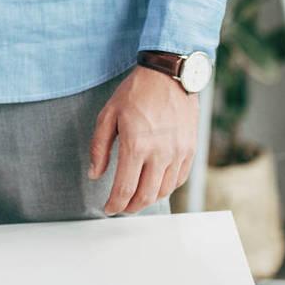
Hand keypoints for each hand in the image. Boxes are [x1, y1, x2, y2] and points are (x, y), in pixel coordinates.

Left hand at [88, 66, 198, 214]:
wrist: (168, 75)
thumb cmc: (135, 92)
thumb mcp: (108, 115)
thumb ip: (99, 147)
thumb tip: (94, 174)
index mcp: (136, 146)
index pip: (124, 188)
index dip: (114, 204)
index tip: (108, 208)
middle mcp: (160, 154)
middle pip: (146, 196)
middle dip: (130, 207)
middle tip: (120, 207)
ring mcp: (178, 153)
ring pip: (163, 191)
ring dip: (148, 200)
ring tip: (135, 198)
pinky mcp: (190, 150)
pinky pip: (179, 180)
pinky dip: (165, 188)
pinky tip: (154, 185)